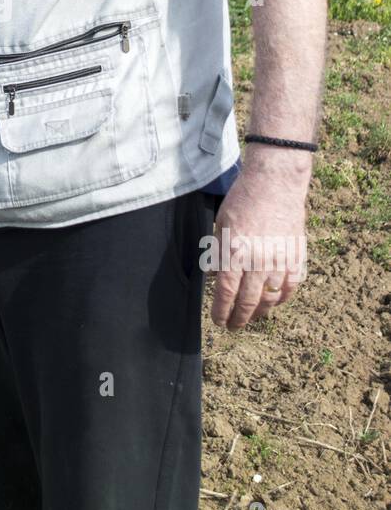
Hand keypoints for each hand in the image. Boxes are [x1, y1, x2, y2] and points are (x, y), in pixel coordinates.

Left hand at [209, 165, 308, 330]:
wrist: (275, 183)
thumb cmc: (243, 200)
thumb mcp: (221, 225)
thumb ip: (218, 253)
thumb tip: (215, 277)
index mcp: (235, 252)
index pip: (226, 293)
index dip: (221, 311)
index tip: (218, 321)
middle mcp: (258, 261)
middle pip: (248, 302)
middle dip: (239, 318)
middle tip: (233, 326)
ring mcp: (279, 261)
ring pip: (270, 299)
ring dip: (259, 312)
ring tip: (251, 317)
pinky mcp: (296, 257)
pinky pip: (290, 287)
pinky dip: (281, 299)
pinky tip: (273, 302)